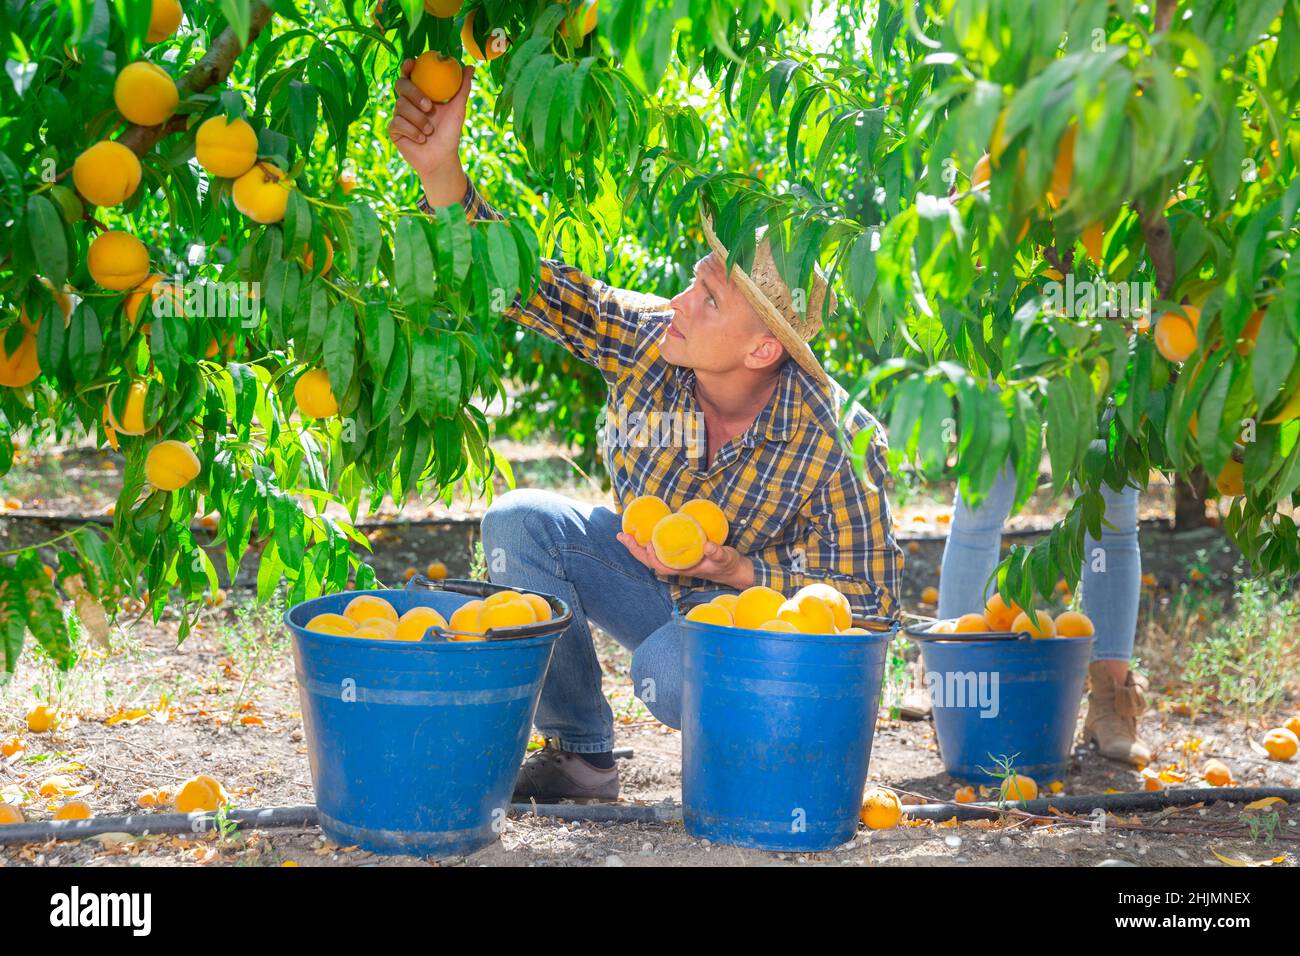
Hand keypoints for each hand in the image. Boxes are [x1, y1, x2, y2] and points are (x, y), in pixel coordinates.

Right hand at [387, 58, 472, 203]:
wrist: (442, 158)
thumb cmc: (450, 133)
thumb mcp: (458, 109)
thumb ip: (462, 88)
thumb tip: (471, 67)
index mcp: (420, 93)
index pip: (409, 74)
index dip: (407, 67)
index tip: (412, 64)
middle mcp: (407, 102)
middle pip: (401, 85)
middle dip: (414, 94)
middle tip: (429, 107)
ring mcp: (399, 115)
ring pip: (400, 106)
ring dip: (419, 120)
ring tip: (430, 131)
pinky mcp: (394, 129)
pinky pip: (397, 122)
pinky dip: (412, 131)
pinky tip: (421, 140)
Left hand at [616, 533, 753, 589]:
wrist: (732, 570)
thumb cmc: (727, 564)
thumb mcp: (725, 557)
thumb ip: (717, 553)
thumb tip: (707, 546)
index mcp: (683, 570)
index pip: (661, 566)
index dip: (651, 556)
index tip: (647, 543)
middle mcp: (676, 566)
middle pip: (650, 561)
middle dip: (634, 549)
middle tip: (621, 535)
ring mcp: (676, 561)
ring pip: (651, 555)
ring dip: (637, 545)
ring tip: (624, 534)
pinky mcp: (678, 555)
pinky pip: (659, 548)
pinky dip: (649, 540)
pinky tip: (644, 531)